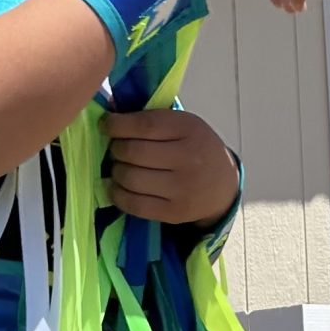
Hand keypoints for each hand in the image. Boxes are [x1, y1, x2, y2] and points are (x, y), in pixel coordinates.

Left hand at [103, 108, 240, 226]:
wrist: (223, 186)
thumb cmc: (197, 149)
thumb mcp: (185, 125)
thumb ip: (154, 120)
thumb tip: (110, 118)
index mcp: (189, 130)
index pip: (144, 125)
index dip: (117, 125)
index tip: (106, 124)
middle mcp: (188, 158)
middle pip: (133, 152)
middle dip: (116, 149)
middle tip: (117, 149)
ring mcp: (182, 188)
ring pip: (130, 178)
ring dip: (116, 172)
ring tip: (120, 167)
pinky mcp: (174, 212)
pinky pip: (134, 204)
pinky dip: (117, 194)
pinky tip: (117, 187)